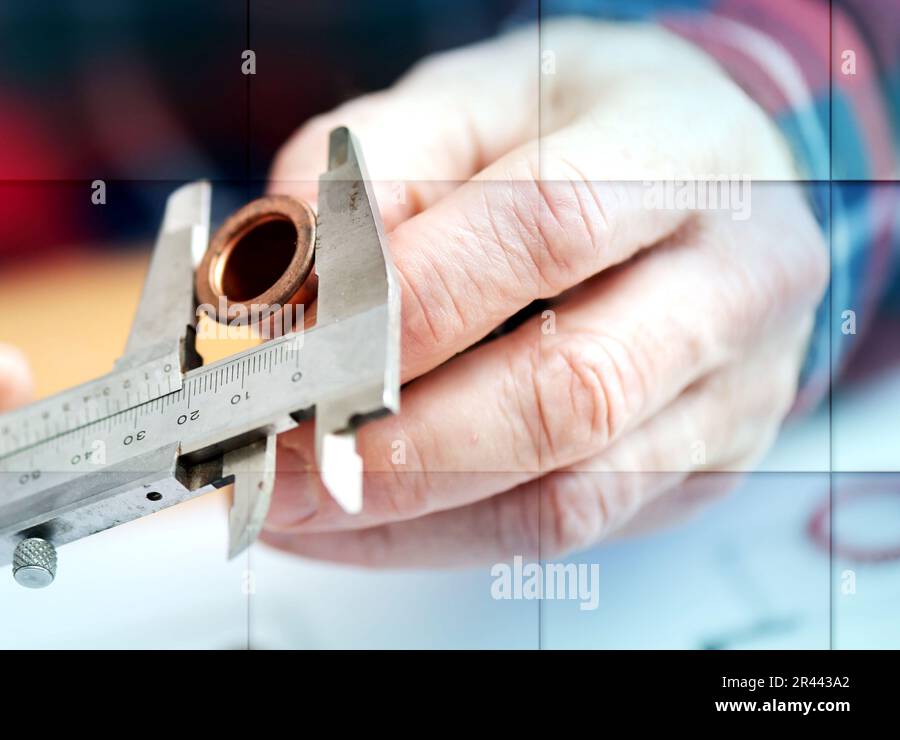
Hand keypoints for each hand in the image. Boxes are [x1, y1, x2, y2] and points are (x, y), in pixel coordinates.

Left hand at [261, 20, 826, 565]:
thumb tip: (286, 286)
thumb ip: (372, 167)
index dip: (409, 301)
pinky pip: (566, 531)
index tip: (293, 350)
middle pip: (569, 392)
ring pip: (568, 495)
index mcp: (679, 151)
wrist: (718, 173)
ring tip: (294, 507)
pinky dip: (440, 540)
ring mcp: (736, 391)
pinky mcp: (706, 468)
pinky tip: (354, 524)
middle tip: (274, 464)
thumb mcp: (470, 97)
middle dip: (395, 446)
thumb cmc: (576, 128)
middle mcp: (735, 280)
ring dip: (407, 517)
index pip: (545, 228)